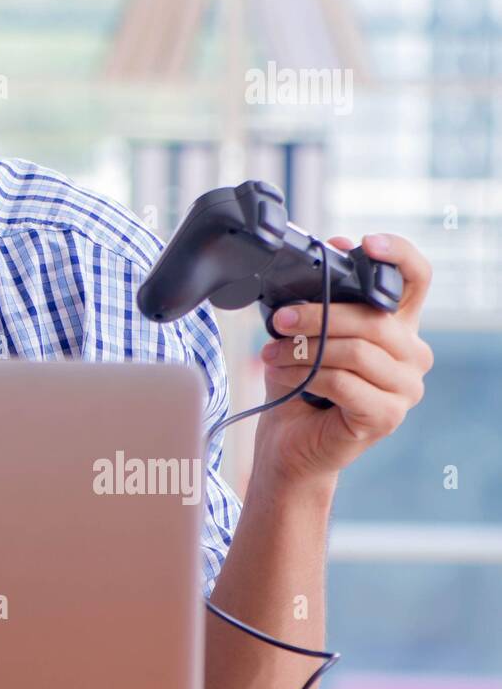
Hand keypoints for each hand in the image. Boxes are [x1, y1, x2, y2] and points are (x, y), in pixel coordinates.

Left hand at [251, 233, 433, 488]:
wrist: (290, 444)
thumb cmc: (300, 385)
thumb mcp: (308, 332)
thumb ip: (324, 294)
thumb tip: (334, 244)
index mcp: (397, 326)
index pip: (416, 279)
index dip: (398, 255)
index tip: (365, 244)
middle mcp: (412, 355)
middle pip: (374, 319)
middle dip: (319, 315)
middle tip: (280, 319)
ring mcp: (405, 388)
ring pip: (357, 352)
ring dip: (305, 349)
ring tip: (272, 353)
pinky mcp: (387, 416)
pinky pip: (343, 383)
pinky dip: (305, 375)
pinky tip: (281, 374)